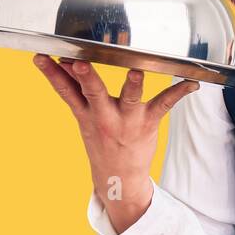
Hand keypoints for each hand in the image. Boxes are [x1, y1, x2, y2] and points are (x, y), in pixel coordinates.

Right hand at [32, 54, 198, 231]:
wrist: (119, 176)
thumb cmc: (102, 140)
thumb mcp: (83, 118)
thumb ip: (76, 91)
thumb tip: (66, 63)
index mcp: (85, 113)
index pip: (65, 91)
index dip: (52, 74)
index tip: (42, 58)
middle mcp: (104, 116)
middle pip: (93, 93)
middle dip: (86, 78)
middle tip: (80, 63)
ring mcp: (127, 119)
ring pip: (128, 99)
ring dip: (132, 85)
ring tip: (135, 72)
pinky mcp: (148, 121)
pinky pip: (165, 104)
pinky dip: (179, 92)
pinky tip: (192, 83)